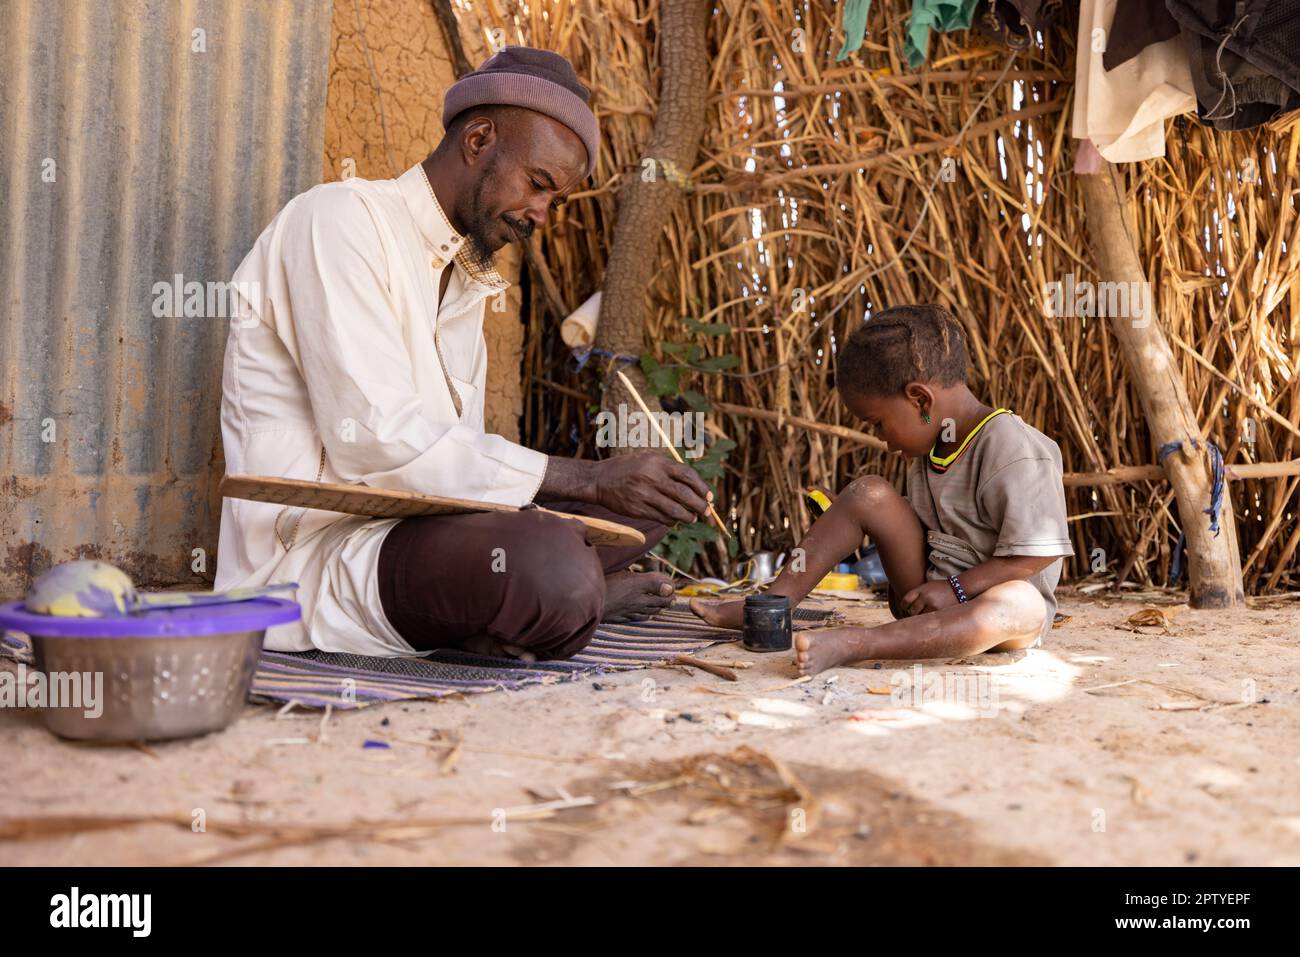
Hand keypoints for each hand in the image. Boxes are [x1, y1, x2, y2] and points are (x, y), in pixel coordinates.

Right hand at [592, 451, 711, 525]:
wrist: (599, 480)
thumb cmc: (628, 468)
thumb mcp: (648, 459)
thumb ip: (669, 469)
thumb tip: (694, 486)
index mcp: (657, 462)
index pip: (687, 475)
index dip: (702, 487)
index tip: (709, 496)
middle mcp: (652, 477)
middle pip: (684, 494)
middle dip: (700, 505)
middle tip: (707, 512)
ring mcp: (644, 494)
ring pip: (675, 510)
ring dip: (688, 516)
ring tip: (692, 518)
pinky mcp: (638, 509)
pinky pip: (661, 518)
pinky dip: (672, 521)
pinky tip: (674, 520)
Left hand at [900, 579, 959, 615]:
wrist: (959, 588)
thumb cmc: (941, 589)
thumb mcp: (927, 587)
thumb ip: (917, 595)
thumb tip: (905, 608)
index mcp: (922, 589)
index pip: (906, 600)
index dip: (903, 607)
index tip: (904, 609)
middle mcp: (926, 597)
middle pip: (912, 610)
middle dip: (911, 614)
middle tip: (913, 616)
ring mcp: (933, 605)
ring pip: (920, 617)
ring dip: (919, 619)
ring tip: (922, 618)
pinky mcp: (940, 612)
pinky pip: (929, 619)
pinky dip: (927, 621)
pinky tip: (929, 620)